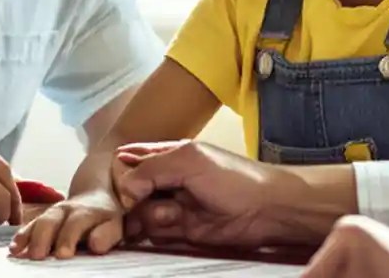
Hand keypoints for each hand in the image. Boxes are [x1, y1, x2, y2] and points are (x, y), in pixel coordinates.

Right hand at [9, 188, 123, 259]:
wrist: (95, 196)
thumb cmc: (105, 218)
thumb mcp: (115, 224)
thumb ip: (107, 235)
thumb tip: (95, 245)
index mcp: (85, 211)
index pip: (76, 223)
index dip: (68, 238)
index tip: (62, 255)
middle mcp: (65, 209)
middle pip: (51, 221)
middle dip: (43, 238)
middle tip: (37, 256)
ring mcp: (51, 212)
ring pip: (38, 221)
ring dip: (27, 237)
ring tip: (17, 252)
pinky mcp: (42, 218)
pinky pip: (29, 225)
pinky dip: (20, 237)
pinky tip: (13, 249)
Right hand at [113, 140, 293, 247]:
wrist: (266, 210)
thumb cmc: (234, 177)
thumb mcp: (188, 161)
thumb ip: (151, 169)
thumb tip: (125, 187)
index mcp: (169, 155)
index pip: (131, 161)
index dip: (122, 172)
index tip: (122, 182)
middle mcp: (168, 180)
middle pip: (131, 191)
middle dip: (131, 199)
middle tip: (139, 203)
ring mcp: (174, 206)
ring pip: (141, 214)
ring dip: (150, 216)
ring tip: (171, 214)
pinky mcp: (182, 231)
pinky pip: (156, 233)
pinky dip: (158, 231)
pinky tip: (174, 224)